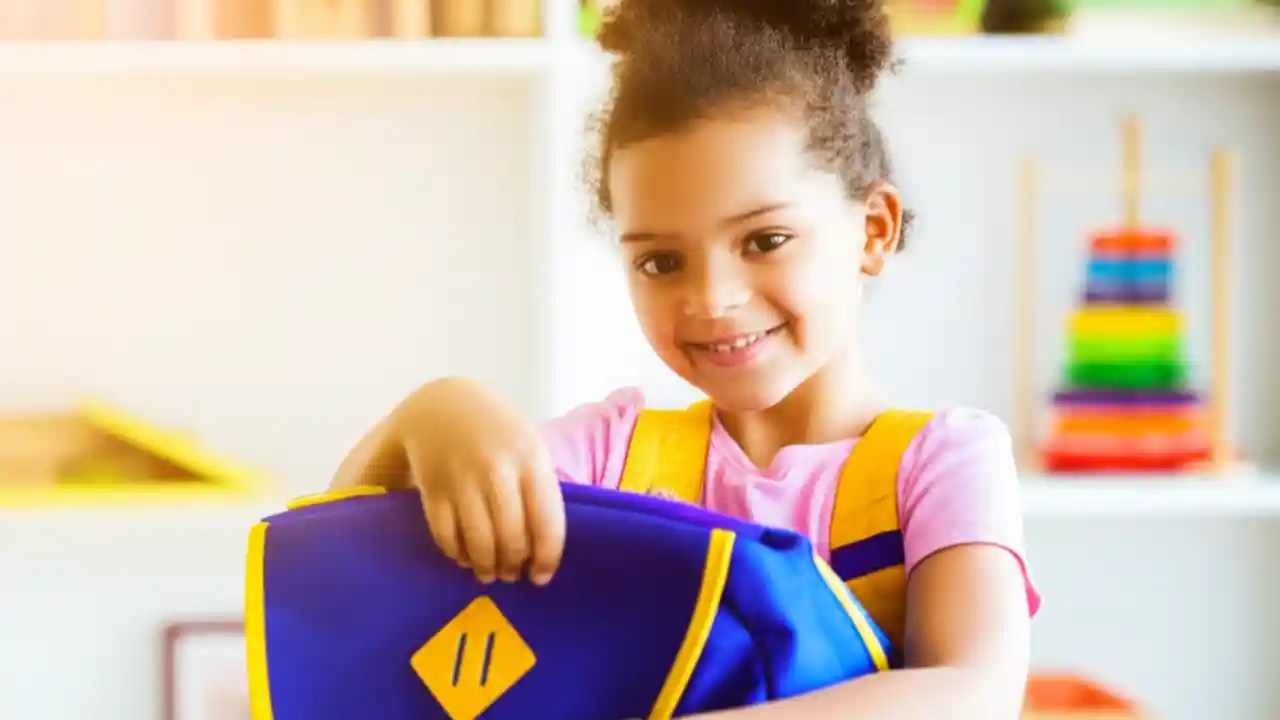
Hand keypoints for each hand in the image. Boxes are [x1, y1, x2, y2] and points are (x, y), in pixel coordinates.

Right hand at [335, 378, 565, 585]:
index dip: (546, 559)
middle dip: (514, 566)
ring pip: (479, 542)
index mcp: (531, 459)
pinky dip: (457, 553)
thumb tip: (545, 546)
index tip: (541, 577)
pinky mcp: (432, 487)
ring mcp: (462, 479)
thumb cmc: (497, 431)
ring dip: (486, 567)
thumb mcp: (529, 446)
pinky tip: (464, 557)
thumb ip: (540, 489)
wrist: (442, 404)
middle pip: (512, 539)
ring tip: (489, 573)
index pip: (547, 523)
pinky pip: (446, 535)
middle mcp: (498, 470)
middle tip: (512, 575)